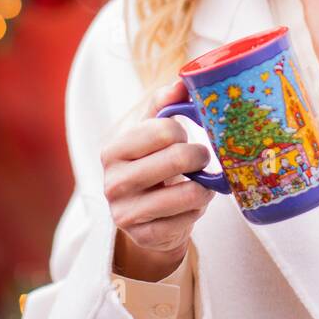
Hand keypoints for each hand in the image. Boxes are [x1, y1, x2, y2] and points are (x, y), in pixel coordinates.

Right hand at [101, 81, 215, 280]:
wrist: (143, 216)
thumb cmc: (149, 164)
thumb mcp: (150, 133)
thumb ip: (164, 104)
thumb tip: (182, 81)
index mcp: (113, 150)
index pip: (164, 129)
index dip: (183, 131)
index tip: (183, 136)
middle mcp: (113, 182)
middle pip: (177, 159)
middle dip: (200, 157)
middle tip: (201, 158)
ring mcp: (126, 213)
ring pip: (188, 193)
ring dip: (204, 187)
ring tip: (201, 183)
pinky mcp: (144, 237)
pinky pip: (188, 220)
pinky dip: (197, 210)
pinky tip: (190, 205)